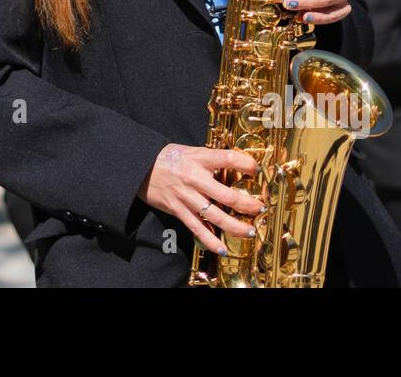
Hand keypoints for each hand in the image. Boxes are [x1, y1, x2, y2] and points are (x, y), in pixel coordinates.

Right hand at [137, 143, 263, 255]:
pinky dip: (210, 240)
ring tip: (249, 230)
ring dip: (236, 226)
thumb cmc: (168, 158)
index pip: (228, 158)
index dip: (246, 164)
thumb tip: (234, 165)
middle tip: (260, 208)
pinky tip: (221, 248)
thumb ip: (211, 159)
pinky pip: (197, 228)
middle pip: (227, 195)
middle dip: (248, 204)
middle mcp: (195, 178)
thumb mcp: (191, 151)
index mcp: (200, 159)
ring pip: (216, 216)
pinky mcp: (179, 210)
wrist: (141, 167)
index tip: (257, 170)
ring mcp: (187, 197)